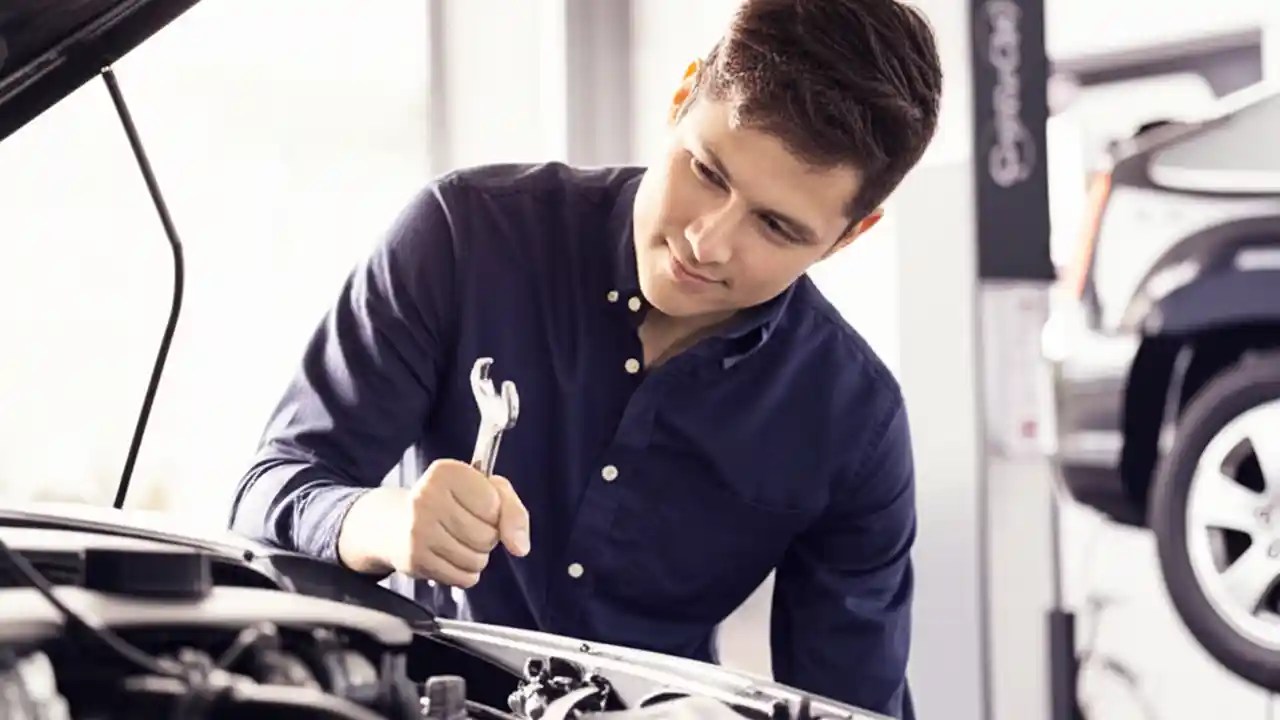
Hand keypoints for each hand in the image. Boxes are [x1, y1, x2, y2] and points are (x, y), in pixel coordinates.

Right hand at [390, 458, 529, 587]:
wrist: (396, 523)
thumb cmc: (451, 502)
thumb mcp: (485, 490)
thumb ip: (512, 511)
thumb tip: (520, 548)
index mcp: (446, 472)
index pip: (494, 506)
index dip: (494, 511)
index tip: (478, 505)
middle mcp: (426, 498)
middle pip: (486, 536)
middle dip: (487, 536)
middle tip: (467, 526)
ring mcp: (418, 530)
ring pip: (477, 561)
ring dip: (476, 556)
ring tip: (458, 541)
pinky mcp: (414, 560)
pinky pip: (463, 579)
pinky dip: (465, 573)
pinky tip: (449, 557)